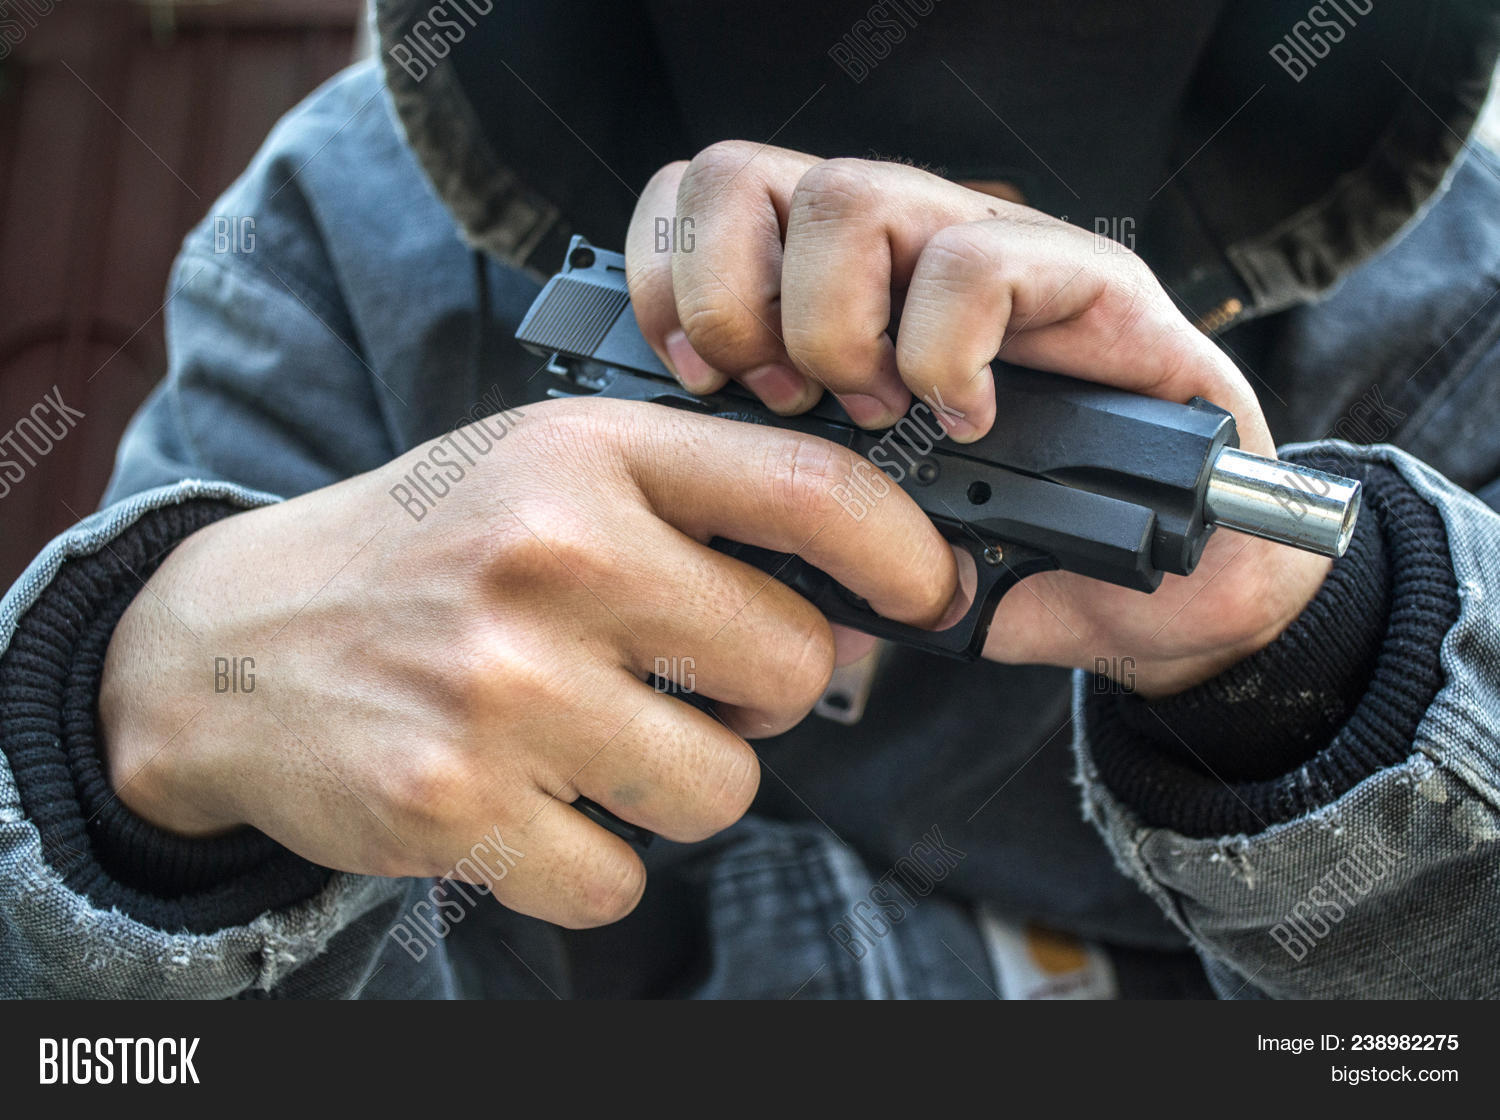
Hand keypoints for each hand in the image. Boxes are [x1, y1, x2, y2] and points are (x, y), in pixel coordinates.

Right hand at [99, 397, 955, 926]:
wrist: (229, 645)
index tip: (928, 593)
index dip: (904, 550)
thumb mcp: (542, 473)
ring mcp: (501, 687)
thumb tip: (850, 600)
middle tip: (691, 679)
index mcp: (584, 458)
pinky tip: (529, 797)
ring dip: (679, 781)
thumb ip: (688, 507)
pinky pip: (622, 876)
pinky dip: (595, 858)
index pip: (808, 489)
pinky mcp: (456, 803)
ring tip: (589, 735)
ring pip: (721, 788)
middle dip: (767, 689)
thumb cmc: (419, 553)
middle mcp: (549, 558)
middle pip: (788, 663)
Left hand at [624, 143, 1330, 694]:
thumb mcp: (872, 543)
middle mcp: (898, 252)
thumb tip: (718, 524)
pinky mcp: (1085, 277)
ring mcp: (989, 252)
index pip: (700, 201)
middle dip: (735, 305)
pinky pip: (976, 259)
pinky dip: (949, 349)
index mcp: (832, 292)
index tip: (695, 380)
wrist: (1177, 579)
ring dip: (836, 328)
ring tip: (880, 412)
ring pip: (852, 196)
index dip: (668, 279)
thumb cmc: (1022, 551)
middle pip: (747, 177)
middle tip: (782, 404)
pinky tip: (968, 415)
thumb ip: (799, 518)